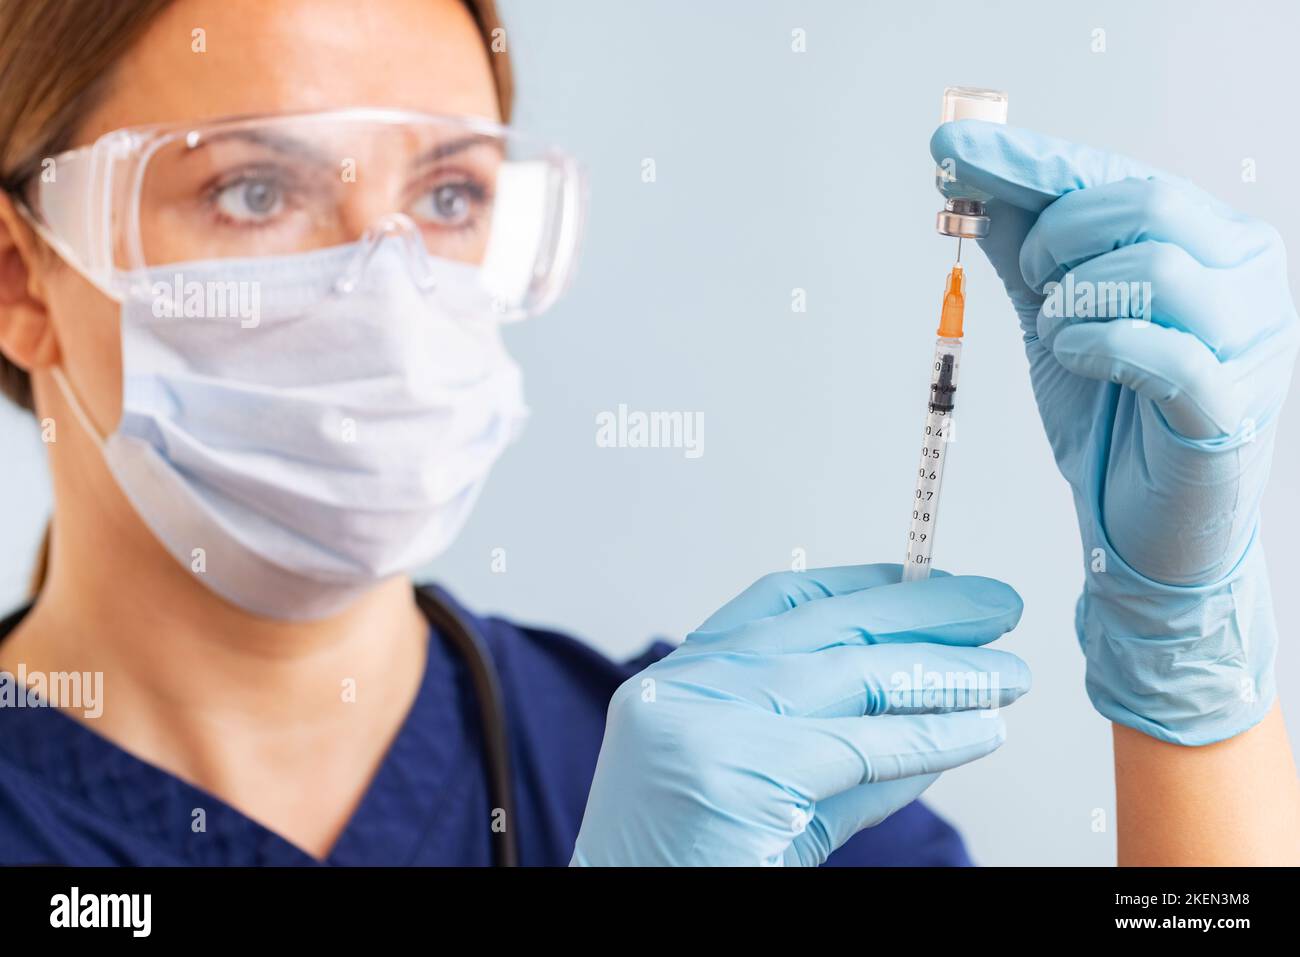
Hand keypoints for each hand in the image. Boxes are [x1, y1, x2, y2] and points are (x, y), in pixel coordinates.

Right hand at [571, 564, 1029, 865]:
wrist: (625, 928)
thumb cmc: (695, 870)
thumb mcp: (774, 798)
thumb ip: (848, 756)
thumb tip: (942, 718)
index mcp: (678, 682)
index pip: (778, 601)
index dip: (860, 581)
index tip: (922, 576)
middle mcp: (680, 688)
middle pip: (824, 626)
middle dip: (921, 611)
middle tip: (995, 607)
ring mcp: (699, 723)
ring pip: (851, 676)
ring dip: (946, 672)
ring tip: (1009, 675)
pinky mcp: (733, 769)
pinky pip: (862, 745)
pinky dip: (933, 735)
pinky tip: (981, 731)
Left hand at [930, 121, 1297, 744]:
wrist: (1140, 528)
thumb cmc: (1111, 416)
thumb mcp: (1055, 317)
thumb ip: (1025, 252)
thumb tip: (974, 185)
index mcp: (1208, 241)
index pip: (1115, 175)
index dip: (1028, 160)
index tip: (948, 146)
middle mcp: (1243, 277)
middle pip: (1145, 204)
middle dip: (1056, 237)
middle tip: (1030, 283)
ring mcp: (1248, 342)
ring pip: (1157, 267)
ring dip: (1074, 299)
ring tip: (1059, 334)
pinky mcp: (1228, 409)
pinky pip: (1167, 351)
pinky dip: (1098, 346)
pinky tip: (1073, 355)